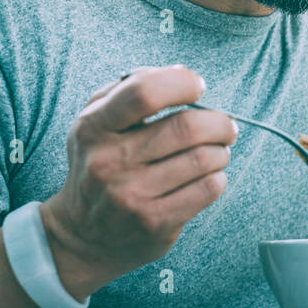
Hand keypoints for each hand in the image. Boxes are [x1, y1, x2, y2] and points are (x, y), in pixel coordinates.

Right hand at [38, 65, 237, 298]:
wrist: (83, 235)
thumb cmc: (100, 163)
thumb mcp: (97, 120)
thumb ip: (132, 87)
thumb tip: (181, 73)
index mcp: (93, 127)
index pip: (144, 92)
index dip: (183, 83)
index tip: (198, 87)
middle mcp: (108, 161)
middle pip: (187, 127)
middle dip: (219, 122)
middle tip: (225, 126)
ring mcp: (131, 195)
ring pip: (204, 159)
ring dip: (221, 151)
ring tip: (216, 152)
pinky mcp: (154, 222)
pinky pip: (208, 189)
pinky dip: (218, 177)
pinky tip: (207, 177)